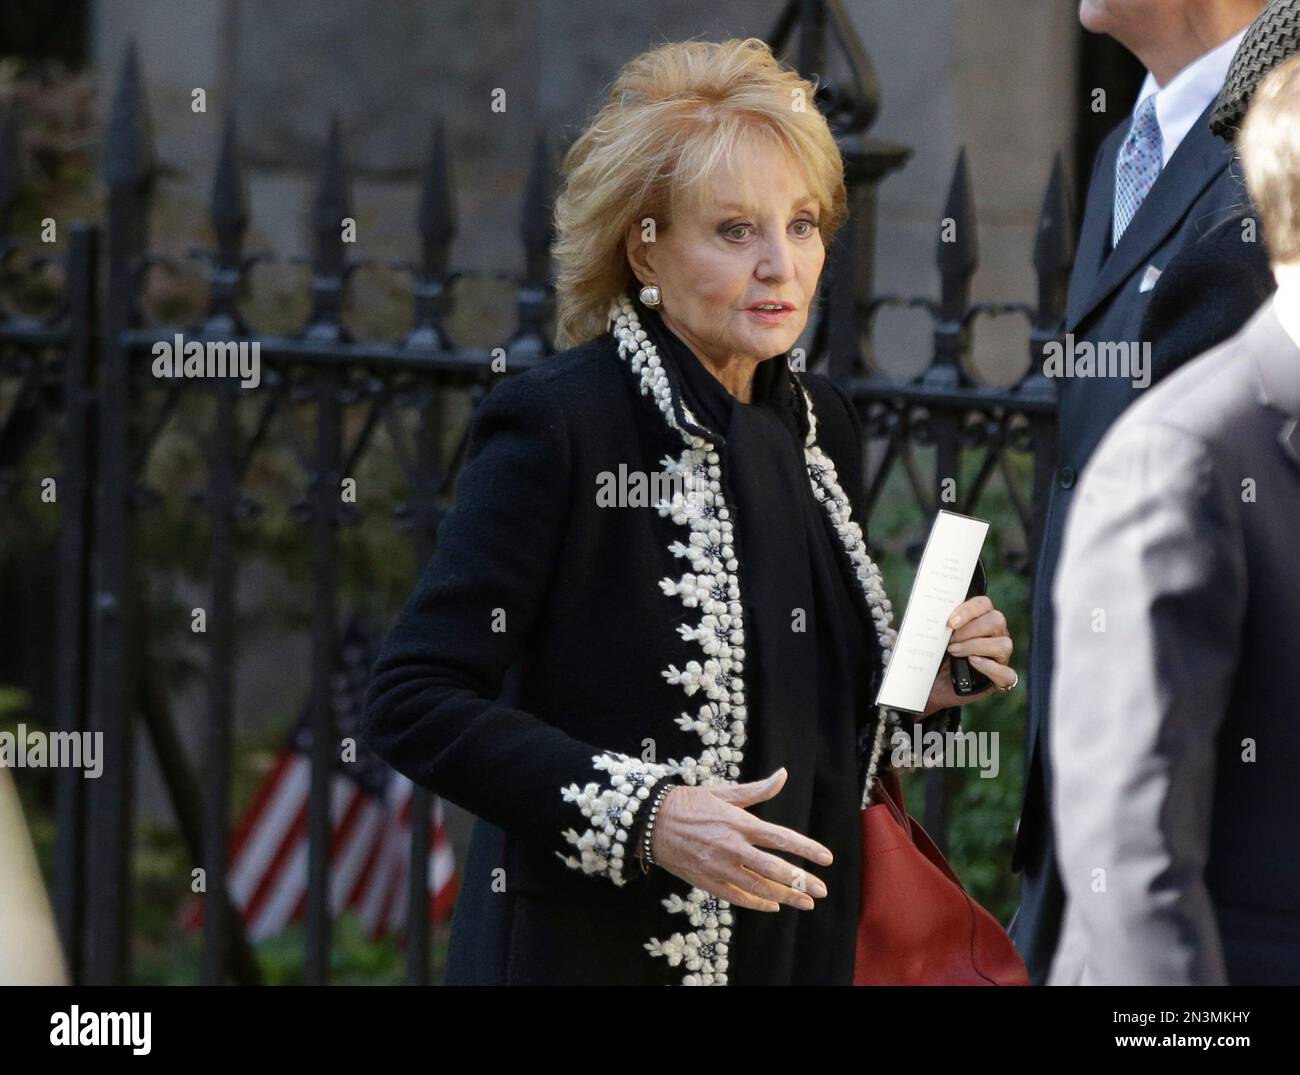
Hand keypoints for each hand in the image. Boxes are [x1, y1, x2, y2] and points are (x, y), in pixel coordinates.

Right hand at [650, 768, 831, 912]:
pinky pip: (737, 896)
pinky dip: (757, 903)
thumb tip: (783, 775)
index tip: (827, 858)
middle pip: (774, 869)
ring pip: (759, 887)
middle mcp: (732, 847)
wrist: (651, 822)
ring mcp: (719, 867)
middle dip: (801, 880)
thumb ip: (757, 790)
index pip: (780, 838)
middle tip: (822, 890)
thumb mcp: (724, 792)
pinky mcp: (707, 881)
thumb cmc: (690, 803)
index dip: (806, 849)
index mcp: (739, 823)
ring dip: (785, 896)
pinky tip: (773, 906)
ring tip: (806, 902)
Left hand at [921, 594, 1016, 714]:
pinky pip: (1007, 673)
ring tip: (954, 652)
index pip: (983, 604)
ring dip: (975, 646)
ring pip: (1003, 644)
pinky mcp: (1001, 679)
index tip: (950, 622)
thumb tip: (927, 614)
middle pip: (996, 621)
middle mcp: (996, 635)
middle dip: (969, 630)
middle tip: (949, 641)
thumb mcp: (935, 638)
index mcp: (982, 618)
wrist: (933, 686)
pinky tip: (972, 663)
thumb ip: (937, 625)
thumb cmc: (936, 657)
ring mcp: (1001, 657)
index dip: (968, 610)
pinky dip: (989, 667)